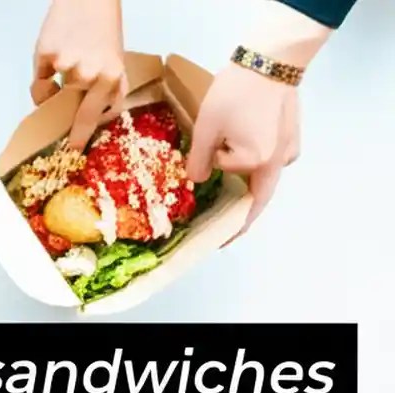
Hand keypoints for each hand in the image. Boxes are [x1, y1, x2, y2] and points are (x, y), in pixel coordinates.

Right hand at [33, 0, 126, 151]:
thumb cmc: (104, 27)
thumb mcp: (117, 60)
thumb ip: (112, 89)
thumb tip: (102, 115)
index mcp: (109, 77)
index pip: (90, 115)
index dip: (80, 135)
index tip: (73, 149)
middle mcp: (87, 74)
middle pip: (69, 108)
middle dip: (66, 114)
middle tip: (66, 118)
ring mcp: (64, 65)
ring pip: (50, 94)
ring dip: (53, 88)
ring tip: (64, 65)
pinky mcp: (46, 54)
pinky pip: (39, 81)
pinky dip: (42, 77)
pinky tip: (52, 59)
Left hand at [187, 65, 299, 241]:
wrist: (272, 60)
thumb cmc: (237, 91)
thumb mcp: (207, 126)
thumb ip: (199, 159)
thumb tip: (196, 180)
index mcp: (258, 162)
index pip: (225, 173)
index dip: (209, 166)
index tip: (196, 197)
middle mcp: (280, 162)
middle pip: (258, 199)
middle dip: (240, 219)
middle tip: (225, 237)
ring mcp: (290, 151)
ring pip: (265, 179)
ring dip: (247, 189)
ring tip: (228, 199)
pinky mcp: (292, 140)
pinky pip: (271, 162)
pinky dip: (256, 167)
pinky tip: (241, 157)